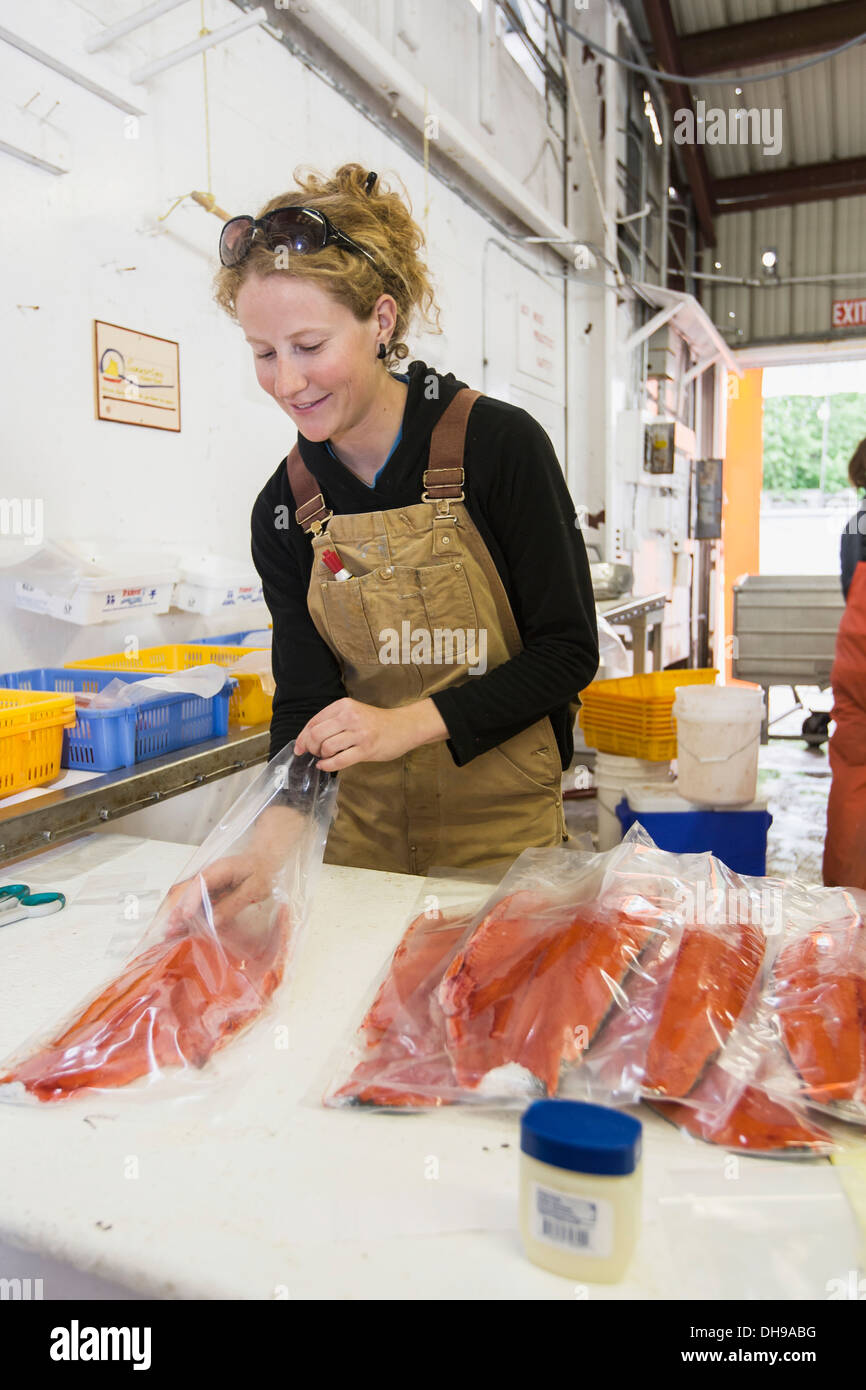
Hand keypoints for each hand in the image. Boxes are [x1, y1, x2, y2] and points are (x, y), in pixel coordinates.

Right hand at [161, 805, 305, 944]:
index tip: (184, 917)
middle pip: (189, 893)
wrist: (267, 860)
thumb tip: (214, 922)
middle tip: (169, 931)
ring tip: (172, 934)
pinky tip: (186, 930)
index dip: (191, 901)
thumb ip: (233, 904)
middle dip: (179, 912)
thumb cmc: (264, 871)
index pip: (200, 884)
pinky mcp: (212, 891)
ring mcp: (209, 883)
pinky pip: (200, 905)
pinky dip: (193, 917)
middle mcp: (209, 875)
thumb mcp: (254, 889)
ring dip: (182, 917)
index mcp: (219, 869)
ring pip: (191, 901)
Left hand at [294, 697, 448, 771]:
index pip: (314, 722)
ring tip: (325, 757)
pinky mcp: (366, 749)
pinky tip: (325, 765)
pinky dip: (327, 765)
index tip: (299, 748)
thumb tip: (307, 739)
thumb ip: (332, 721)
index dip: (302, 737)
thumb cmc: (376, 722)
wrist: (404, 727)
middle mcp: (350, 716)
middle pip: (316, 735)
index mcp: (343, 705)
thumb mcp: (353, 713)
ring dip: (321, 756)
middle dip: (310, 748)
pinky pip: (339, 760)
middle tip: (314, 753)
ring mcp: (359, 733)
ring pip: (326, 747)